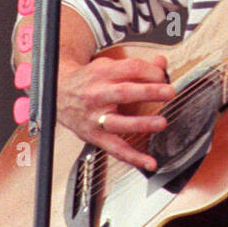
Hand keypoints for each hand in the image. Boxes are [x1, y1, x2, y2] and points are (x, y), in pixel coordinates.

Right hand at [57, 53, 175, 172]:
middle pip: (124, 92)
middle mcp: (97, 95)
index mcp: (102, 73)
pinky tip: (149, 162)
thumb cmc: (88, 80)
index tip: (164, 77)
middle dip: (148, 92)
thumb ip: (137, 67)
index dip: (151, 72)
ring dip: (141, 124)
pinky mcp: (94, 136)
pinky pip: (115, 149)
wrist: (58, 93)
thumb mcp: (108, 66)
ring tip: (161, 123)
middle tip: (169, 92)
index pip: (130, 69)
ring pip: (118, 122)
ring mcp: (95, 118)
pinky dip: (133, 158)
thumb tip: (161, 63)